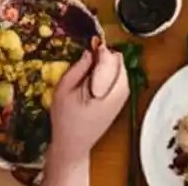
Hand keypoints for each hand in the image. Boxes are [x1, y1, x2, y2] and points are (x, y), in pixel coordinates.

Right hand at [45, 45, 128, 171]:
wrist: (73, 145)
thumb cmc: (65, 120)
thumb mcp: (64, 91)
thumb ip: (78, 69)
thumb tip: (89, 50)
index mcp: (108, 90)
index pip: (111, 59)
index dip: (100, 48)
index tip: (90, 43)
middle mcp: (121, 92)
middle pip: (119, 61)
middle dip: (104, 56)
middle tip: (86, 59)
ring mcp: (123, 97)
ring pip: (120, 68)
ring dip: (106, 64)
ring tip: (88, 71)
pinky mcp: (120, 100)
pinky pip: (119, 78)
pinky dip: (108, 73)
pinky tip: (92, 81)